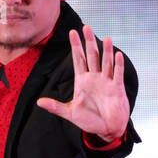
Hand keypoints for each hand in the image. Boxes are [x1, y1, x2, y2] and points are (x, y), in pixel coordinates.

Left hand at [36, 25, 129, 140]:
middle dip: (89, 42)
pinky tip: (117, 55)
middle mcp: (95, 78)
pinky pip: (117, 74)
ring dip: (106, 51)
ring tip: (106, 38)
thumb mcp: (70, 113)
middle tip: (86, 27)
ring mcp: (106, 82)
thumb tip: (39, 102)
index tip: (72, 32)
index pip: (78, 59)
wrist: (107, 130)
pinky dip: (118, 65)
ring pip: (106, 63)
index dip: (75, 46)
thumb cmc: (90, 121)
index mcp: (82, 81)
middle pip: (92, 56)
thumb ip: (55, 107)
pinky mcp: (117, 89)